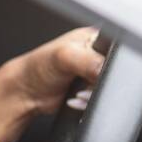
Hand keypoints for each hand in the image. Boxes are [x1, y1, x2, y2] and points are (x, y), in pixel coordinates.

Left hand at [0, 27, 104, 141]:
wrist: (26, 91)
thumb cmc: (37, 68)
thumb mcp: (64, 57)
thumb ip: (88, 60)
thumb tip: (105, 69)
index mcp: (93, 37)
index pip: (116, 49)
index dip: (109, 64)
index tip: (94, 72)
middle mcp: (96, 54)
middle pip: (113, 71)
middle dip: (98, 83)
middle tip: (81, 84)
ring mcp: (94, 73)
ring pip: (108, 88)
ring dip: (92, 96)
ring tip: (76, 93)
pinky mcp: (91, 90)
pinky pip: (101, 100)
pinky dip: (90, 103)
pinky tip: (76, 99)